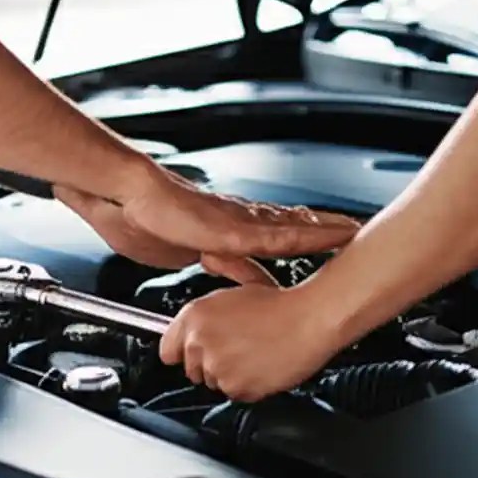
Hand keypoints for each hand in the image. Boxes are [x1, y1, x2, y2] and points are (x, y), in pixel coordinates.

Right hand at [55, 169, 357, 284]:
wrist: (124, 196)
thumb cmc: (137, 219)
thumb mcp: (177, 256)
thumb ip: (204, 266)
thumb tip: (220, 280)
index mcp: (222, 227)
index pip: (269, 234)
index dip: (296, 238)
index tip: (319, 244)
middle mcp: (236, 220)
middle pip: (290, 225)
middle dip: (322, 230)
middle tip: (353, 232)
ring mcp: (236, 223)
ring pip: (292, 227)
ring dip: (324, 230)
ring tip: (353, 231)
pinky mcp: (231, 230)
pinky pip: (278, 235)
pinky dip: (307, 236)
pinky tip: (328, 236)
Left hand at [159, 273, 344, 401]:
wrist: (311, 320)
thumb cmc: (283, 302)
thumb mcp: (245, 278)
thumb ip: (221, 271)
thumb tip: (208, 258)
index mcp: (195, 315)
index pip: (168, 349)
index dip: (185, 352)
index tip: (196, 352)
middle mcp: (200, 342)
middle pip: (192, 370)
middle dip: (211, 363)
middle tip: (238, 348)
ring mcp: (217, 367)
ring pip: (215, 383)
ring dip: (231, 374)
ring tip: (254, 354)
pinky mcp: (236, 387)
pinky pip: (236, 395)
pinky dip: (249, 387)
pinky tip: (263, 367)